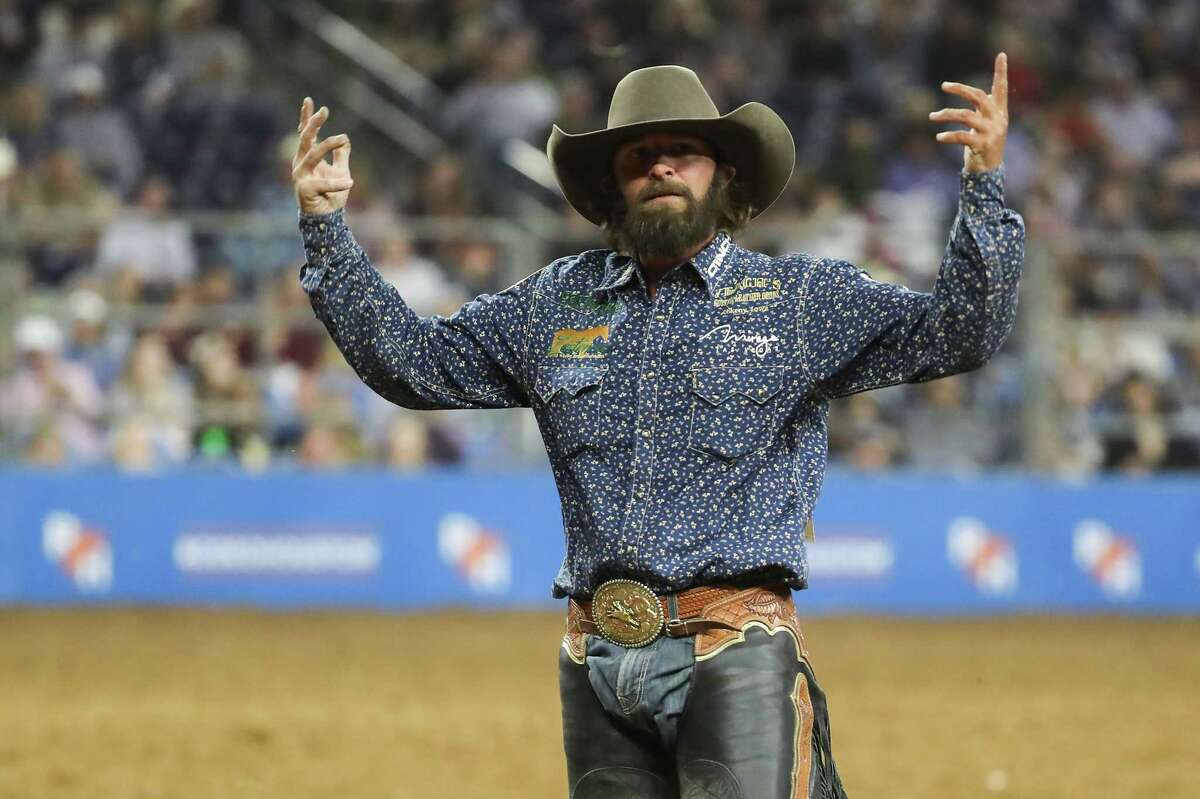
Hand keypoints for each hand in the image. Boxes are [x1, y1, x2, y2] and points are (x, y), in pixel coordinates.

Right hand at [292, 97, 353, 213]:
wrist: (325, 220)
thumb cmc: (331, 196)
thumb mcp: (341, 171)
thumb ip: (341, 156)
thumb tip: (346, 139)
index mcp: (307, 157)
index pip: (305, 134)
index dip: (306, 117)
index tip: (309, 100)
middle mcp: (301, 164)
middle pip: (305, 139)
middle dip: (313, 123)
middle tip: (324, 111)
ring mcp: (301, 176)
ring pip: (313, 155)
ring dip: (328, 145)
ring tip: (342, 137)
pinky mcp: (306, 189)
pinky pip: (324, 183)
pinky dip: (338, 183)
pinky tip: (350, 182)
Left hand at [929, 52, 1008, 172]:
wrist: (989, 170)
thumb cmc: (983, 143)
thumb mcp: (985, 123)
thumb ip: (979, 108)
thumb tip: (964, 91)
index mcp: (999, 111)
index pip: (1001, 88)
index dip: (1001, 72)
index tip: (1002, 55)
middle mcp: (997, 118)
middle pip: (978, 97)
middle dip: (960, 89)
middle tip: (943, 85)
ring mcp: (991, 132)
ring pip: (966, 116)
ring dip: (946, 114)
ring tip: (932, 116)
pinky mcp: (982, 145)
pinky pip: (962, 136)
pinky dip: (948, 136)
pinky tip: (939, 137)